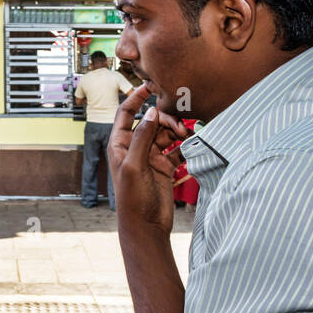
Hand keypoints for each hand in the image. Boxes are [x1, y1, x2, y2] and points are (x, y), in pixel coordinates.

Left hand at [108, 84, 191, 234]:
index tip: (149, 85)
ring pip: (165, 134)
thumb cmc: (133, 199)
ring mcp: (150, 157)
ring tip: (186, 136)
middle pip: (151, 121)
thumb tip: (151, 111)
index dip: (136, 98)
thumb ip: (143, 137)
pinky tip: (192, 144)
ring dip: (176, 131)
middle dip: (165, 119)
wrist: (146, 226)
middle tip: (178, 127)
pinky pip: (176, 149)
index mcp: (120, 145)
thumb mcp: (135, 165)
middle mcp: (135, 148)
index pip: (126, 114)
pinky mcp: (165, 167)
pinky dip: (184, 145)